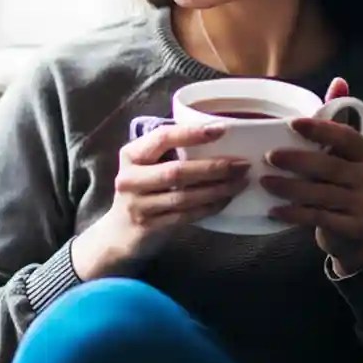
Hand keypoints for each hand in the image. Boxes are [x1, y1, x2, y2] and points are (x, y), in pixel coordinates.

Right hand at [72, 123, 249, 279]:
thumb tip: (215, 133)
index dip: (192, 133)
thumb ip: (169, 151)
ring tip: (240, 182)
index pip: (162, 137)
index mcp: (131, 155)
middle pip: (176, 171)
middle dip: (213, 167)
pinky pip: (185, 215)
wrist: (120, 233)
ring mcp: (138, 205)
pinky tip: (225, 200)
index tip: (221, 129)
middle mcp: (130, 178)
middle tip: (242, 164)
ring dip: (217, 189)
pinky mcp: (149, 226)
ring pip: (184, 196)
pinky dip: (209, 208)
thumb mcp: (146, 166)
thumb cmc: (142, 190)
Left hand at [259, 78, 362, 275]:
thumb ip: (334, 121)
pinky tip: (274, 210)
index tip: (293, 123)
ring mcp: (362, 202)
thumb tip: (339, 81)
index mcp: (362, 153)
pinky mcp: (353, 226)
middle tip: (269, 156)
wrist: (356, 232)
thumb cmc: (338, 184)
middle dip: (298, 160)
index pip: (346, 136)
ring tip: (265, 182)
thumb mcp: (338, 153)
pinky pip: (321, 218)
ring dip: (291, 188)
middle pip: (331, 167)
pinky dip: (296, 213)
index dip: (322, 129)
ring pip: (324, 194)